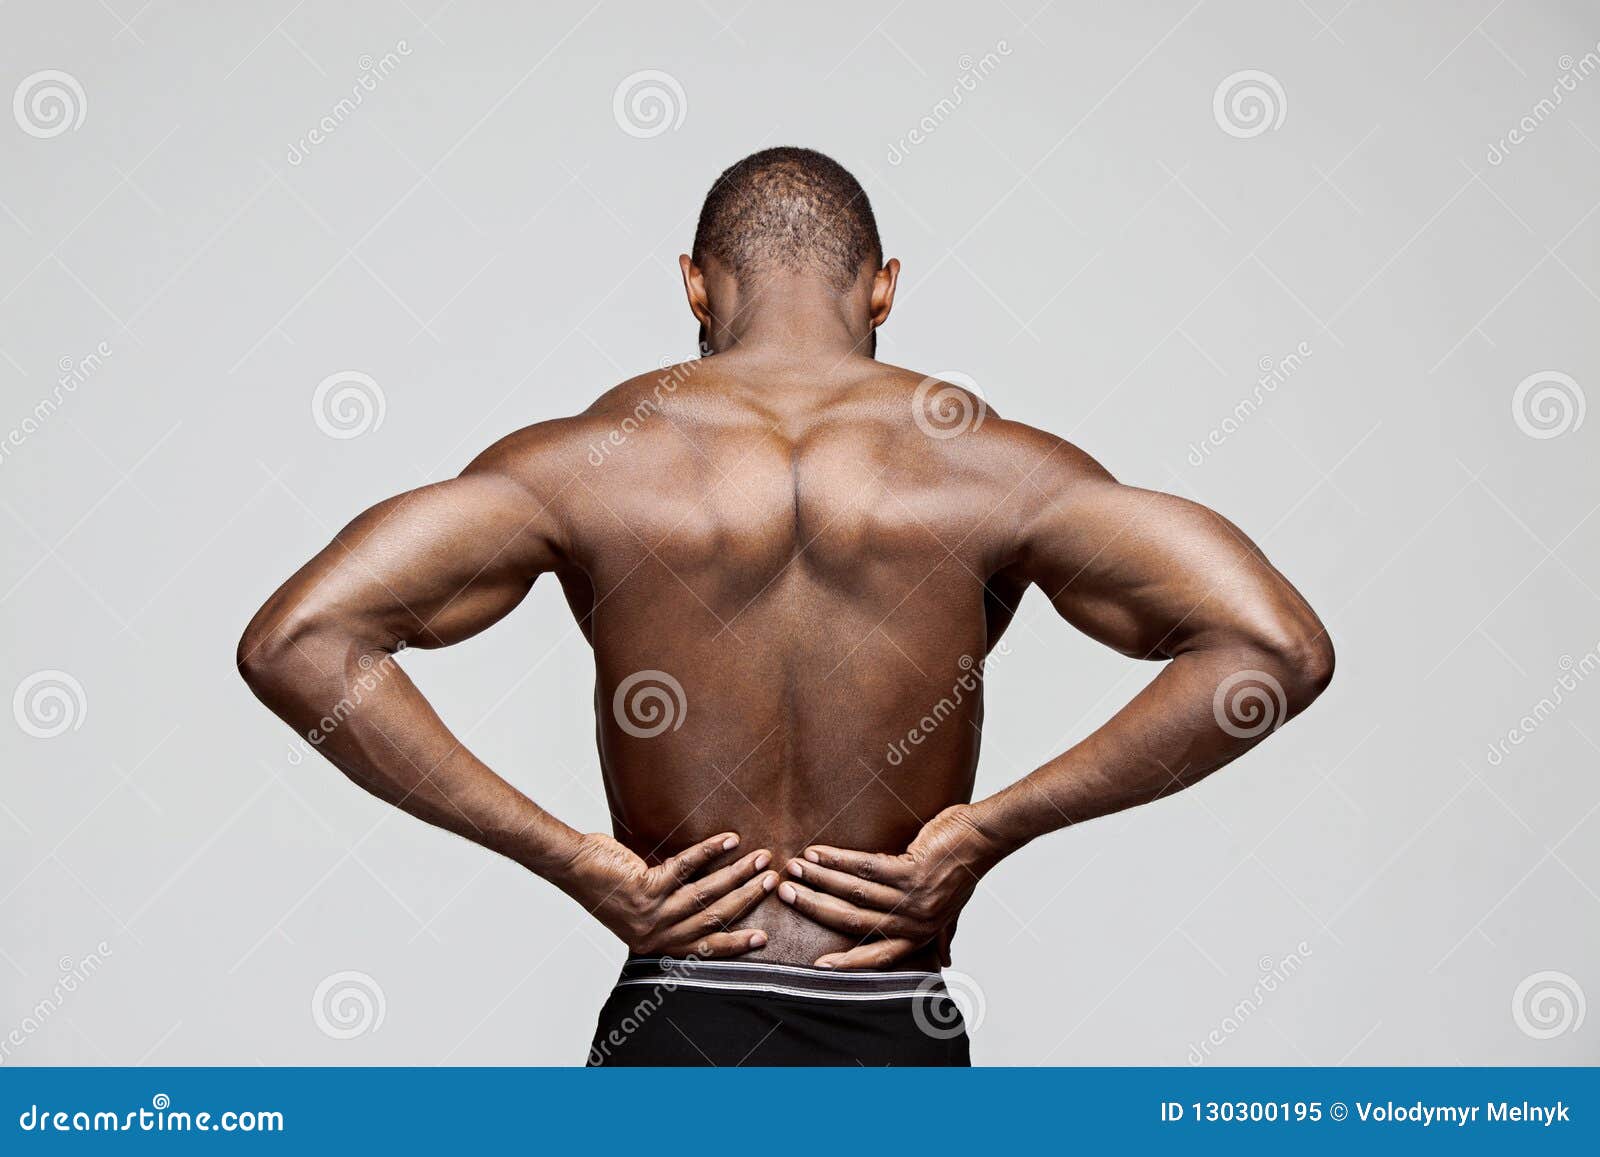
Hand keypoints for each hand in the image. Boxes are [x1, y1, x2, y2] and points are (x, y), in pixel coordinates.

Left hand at [556, 831, 777, 956]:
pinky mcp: (646, 887)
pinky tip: (729, 841)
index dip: (734, 943)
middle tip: (771, 882)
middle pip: (712, 917)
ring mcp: (651, 912)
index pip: (703, 946)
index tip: (762, 937)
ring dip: (737, 875)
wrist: (573, 868)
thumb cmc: (605, 884)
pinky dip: (710, 852)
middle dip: (747, 899)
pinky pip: (686, 867)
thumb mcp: (640, 908)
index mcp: (655, 942)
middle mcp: (655, 933)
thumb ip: (669, 908)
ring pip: (705, 895)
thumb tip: (705, 893)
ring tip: (760, 860)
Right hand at [776, 805, 1008, 968]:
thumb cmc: (963, 870)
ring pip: (855, 892)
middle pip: (856, 921)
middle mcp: (916, 921)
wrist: (984, 837)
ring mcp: (914, 898)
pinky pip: (866, 869)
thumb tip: (945, 961)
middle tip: (786, 896)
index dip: (849, 963)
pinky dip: (838, 859)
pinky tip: (818, 852)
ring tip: (795, 868)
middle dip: (816, 908)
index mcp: (920, 933)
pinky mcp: (912, 872)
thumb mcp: (953, 909)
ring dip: (820, 878)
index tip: (819, 966)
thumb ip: (942, 933)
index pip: (879, 955)